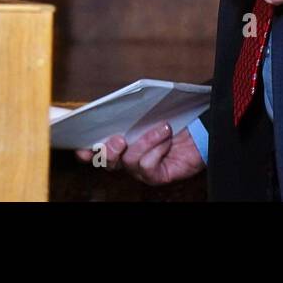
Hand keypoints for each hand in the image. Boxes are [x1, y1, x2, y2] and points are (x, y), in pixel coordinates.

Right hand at [73, 123, 204, 184]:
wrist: (200, 127)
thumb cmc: (173, 116)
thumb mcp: (149, 111)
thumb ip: (129, 111)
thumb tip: (112, 106)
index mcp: (122, 142)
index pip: (97, 150)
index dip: (86, 151)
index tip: (82, 147)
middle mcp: (128, 158)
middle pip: (108, 162)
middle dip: (109, 151)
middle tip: (118, 138)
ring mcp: (142, 170)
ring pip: (130, 161)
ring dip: (146, 141)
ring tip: (163, 128)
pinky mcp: (156, 176)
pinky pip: (147, 167)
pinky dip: (157, 149)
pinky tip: (167, 139)